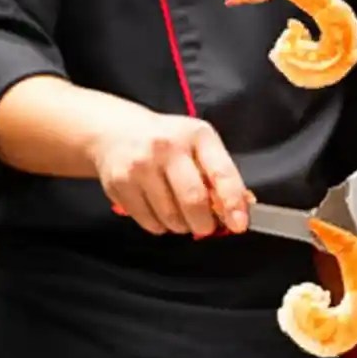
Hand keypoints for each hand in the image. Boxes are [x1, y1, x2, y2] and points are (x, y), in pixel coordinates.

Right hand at [90, 112, 248, 236]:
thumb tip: (241, 210)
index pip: (221, 173)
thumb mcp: (198, 145)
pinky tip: (160, 211)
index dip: (233, 202)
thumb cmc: (168, 142)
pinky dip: (161, 226)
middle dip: (205, 223)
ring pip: (171, 217)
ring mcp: (140, 165)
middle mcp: (167, 147)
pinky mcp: (119, 183)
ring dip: (182, 226)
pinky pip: (149, 222)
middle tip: (206, 226)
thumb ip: (219, 175)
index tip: (239, 224)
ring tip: (181, 214)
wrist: (115, 131)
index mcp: (197, 135)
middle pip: (194, 200)